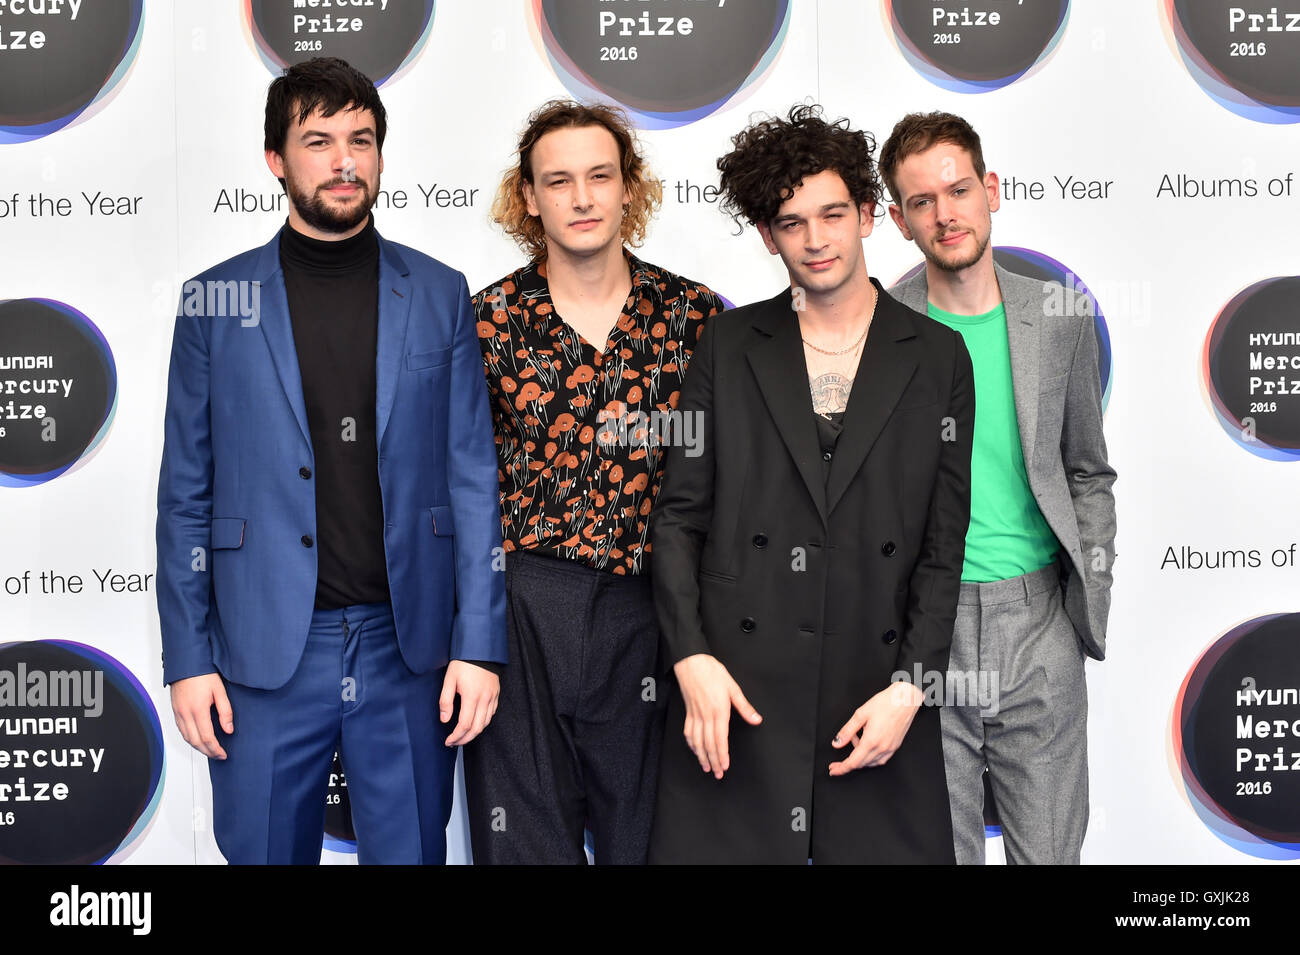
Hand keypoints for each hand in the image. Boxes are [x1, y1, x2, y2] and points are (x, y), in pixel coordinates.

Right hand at [170, 672, 231, 759]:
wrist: (186, 664)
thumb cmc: (203, 674)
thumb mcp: (220, 691)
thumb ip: (225, 711)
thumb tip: (228, 729)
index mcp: (198, 710)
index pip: (207, 737)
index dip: (215, 749)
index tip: (223, 754)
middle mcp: (185, 713)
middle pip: (195, 741)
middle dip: (207, 752)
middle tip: (218, 755)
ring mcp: (178, 713)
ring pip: (186, 738)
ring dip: (198, 747)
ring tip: (210, 750)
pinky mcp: (175, 711)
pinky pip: (181, 730)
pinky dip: (190, 739)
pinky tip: (198, 739)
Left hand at [440, 661, 499, 745]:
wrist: (480, 650)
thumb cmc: (463, 663)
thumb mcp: (449, 679)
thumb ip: (445, 700)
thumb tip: (445, 719)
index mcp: (471, 696)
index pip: (464, 725)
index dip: (456, 736)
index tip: (448, 741)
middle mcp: (484, 699)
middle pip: (476, 728)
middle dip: (464, 739)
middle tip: (454, 743)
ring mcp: (492, 697)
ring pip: (485, 723)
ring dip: (474, 733)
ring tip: (463, 736)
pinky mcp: (496, 694)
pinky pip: (491, 714)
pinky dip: (483, 723)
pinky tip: (474, 723)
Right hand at [673, 653, 761, 779]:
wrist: (691, 662)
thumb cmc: (713, 672)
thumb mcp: (733, 687)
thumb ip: (744, 706)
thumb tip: (756, 719)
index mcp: (718, 711)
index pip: (720, 739)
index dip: (722, 755)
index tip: (724, 766)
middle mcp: (705, 716)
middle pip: (708, 744)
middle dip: (713, 761)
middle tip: (717, 774)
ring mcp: (695, 714)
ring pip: (697, 741)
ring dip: (702, 756)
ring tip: (706, 767)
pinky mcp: (688, 711)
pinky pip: (688, 732)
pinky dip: (691, 744)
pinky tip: (695, 750)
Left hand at [828, 681, 921, 775]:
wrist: (906, 699)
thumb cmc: (886, 703)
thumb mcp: (861, 714)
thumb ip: (847, 731)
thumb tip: (837, 743)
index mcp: (872, 740)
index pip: (853, 762)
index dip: (841, 768)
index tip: (833, 770)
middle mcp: (882, 748)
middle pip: (861, 764)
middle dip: (847, 765)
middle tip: (837, 761)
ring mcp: (890, 748)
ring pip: (870, 763)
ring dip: (859, 757)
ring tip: (856, 738)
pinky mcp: (895, 746)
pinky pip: (880, 759)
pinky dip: (870, 757)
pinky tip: (866, 745)